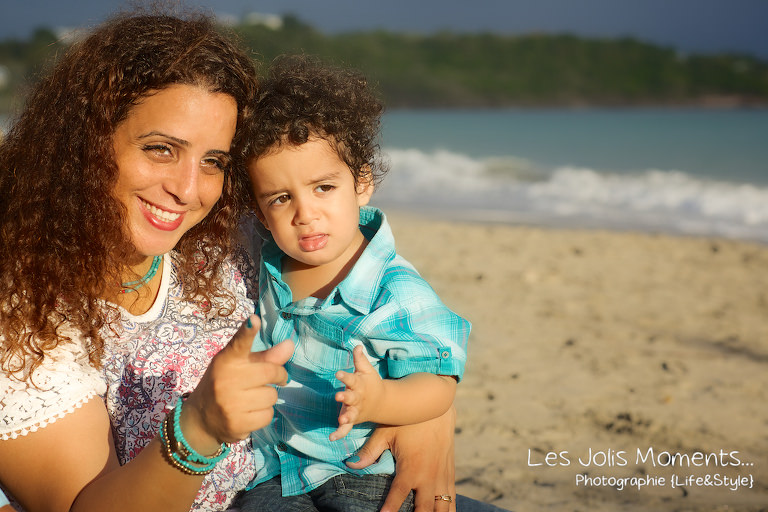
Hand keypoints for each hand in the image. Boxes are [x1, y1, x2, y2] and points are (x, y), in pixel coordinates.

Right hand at [183, 315, 292, 448]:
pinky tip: (249, 413)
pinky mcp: (236, 424)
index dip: (247, 332)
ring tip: (252, 399)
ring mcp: (230, 403)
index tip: (254, 320)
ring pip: (271, 396)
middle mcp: (226, 379)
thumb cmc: (225, 384)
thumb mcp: (240, 366)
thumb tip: (290, 345)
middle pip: (270, 372)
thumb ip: (265, 356)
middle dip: (278, 376)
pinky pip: (268, 415)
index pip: (238, 343)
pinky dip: (263, 414)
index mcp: (226, 360)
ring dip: (268, 397)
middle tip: (275, 379)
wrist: (201, 420)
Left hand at [331, 345, 382, 440]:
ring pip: (350, 415)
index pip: (351, 379)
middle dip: (345, 398)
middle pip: (351, 398)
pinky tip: (331, 438)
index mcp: (359, 385)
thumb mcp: (367, 370)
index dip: (345, 376)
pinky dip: (340, 434)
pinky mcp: (352, 421)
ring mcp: (355, 411)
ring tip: (341, 420)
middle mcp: (357, 398)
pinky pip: (346, 429)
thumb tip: (357, 346)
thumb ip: (360, 359)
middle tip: (338, 396)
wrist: (382, 403)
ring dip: (345, 418)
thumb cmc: (371, 383)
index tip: (338, 373)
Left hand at [346, 406, 456, 511]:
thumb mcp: (386, 432)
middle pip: (424, 509)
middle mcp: (428, 476)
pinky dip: (449, 508)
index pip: (397, 497)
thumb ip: (369, 451)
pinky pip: (452, 496)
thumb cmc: (407, 419)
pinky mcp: (450, 471)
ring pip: (443, 507)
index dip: (389, 510)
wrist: (437, 405)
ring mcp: (441, 475)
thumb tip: (350, 464)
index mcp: (411, 469)